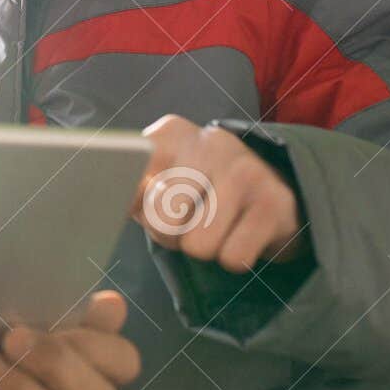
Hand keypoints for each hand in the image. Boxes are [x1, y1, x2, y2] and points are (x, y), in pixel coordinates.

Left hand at [133, 114, 306, 272]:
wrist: (272, 193)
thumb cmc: (199, 191)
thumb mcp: (158, 181)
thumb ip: (129, 187)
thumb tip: (113, 197)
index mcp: (172, 132)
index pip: (130, 180)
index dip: (137, 207)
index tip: (149, 203)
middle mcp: (211, 143)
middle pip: (162, 221)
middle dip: (170, 235)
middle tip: (189, 221)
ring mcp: (247, 170)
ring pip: (198, 246)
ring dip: (204, 248)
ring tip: (216, 226)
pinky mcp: (276, 203)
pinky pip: (233, 257)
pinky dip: (234, 256)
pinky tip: (242, 233)